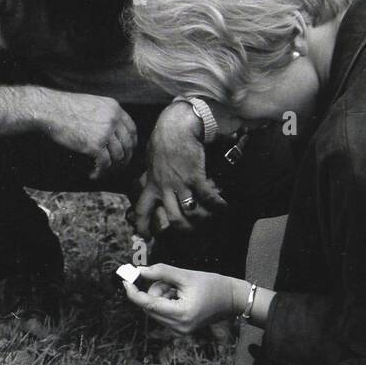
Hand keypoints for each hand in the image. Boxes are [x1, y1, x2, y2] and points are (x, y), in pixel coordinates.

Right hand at [39, 92, 137, 179]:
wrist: (51, 110)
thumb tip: (110, 131)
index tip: (128, 152)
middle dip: (125, 158)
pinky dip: (100, 172)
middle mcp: (113, 120)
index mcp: (114, 108)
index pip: (131, 129)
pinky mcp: (95, 145)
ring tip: (103, 172)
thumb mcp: (93, 104)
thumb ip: (105, 115)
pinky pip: (104, 163)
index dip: (131, 143)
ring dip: (112, 168)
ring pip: (118, 156)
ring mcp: (105, 133)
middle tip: (118, 167)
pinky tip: (93, 175)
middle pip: (127, 144)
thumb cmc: (66, 107)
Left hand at [120, 263, 243, 335]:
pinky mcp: (181, 330)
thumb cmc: (213, 284)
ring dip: (161, 296)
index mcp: (181, 314)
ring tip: (180, 289)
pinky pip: (163, 314)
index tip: (125, 280)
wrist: (233, 299)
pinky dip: (166, 302)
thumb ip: (161, 272)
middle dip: (155, 291)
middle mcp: (178, 327)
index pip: (148, 304)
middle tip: (171, 281)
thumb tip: (139, 271)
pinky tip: (181, 297)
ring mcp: (180, 331)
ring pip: (155, 310)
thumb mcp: (186, 275)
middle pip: (150, 307)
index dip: (134, 292)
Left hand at [128, 101, 225, 235]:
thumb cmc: (164, 141)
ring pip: (189, 212)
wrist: (176, 127)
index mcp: (152, 185)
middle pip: (171, 218)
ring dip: (201, 219)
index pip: (142, 210)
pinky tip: (223, 206)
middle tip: (191, 231)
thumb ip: (152, 175)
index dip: (143, 226)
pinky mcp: (195, 176)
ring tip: (210, 218)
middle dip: (183, 229)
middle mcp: (164, 188)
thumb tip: (150, 181)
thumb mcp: (152, 162)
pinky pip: (207, 197)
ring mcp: (180, 183)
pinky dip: (216, 204)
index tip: (146, 237)